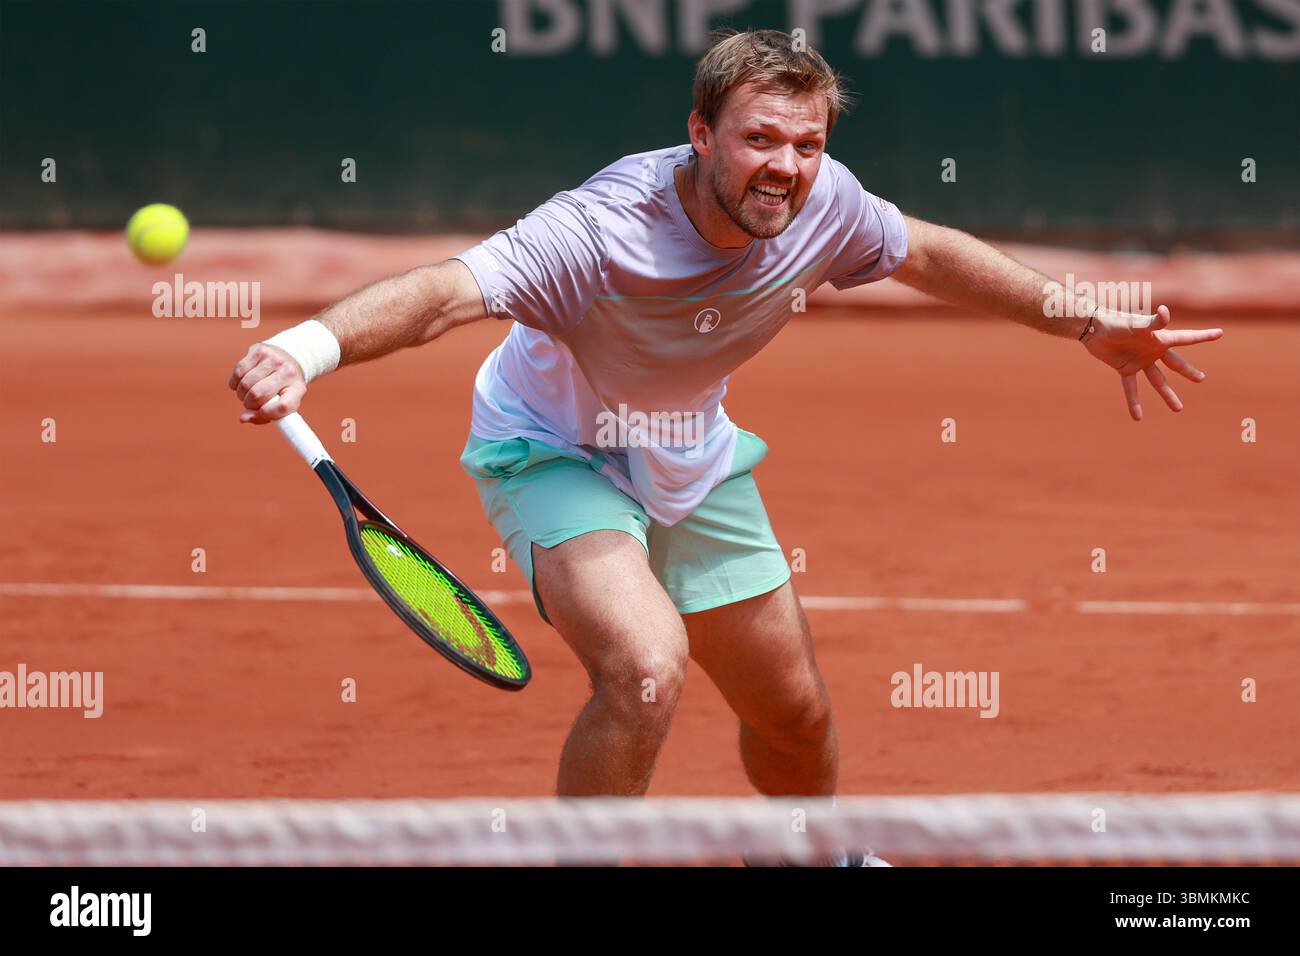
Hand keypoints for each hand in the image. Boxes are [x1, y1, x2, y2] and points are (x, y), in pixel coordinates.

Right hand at [228, 343, 305, 423]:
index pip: (284, 406)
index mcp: (298, 389)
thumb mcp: (281, 403)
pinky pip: (239, 371)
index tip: (261, 412)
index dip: (268, 414)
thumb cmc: (282, 387)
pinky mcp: (259, 350)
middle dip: (249, 404)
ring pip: (245, 384)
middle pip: (258, 395)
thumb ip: (263, 416)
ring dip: (241, 394)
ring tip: (247, 393)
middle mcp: (288, 372)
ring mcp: (274, 359)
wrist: (289, 357)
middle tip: (251, 403)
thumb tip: (243, 418)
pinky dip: (235, 382)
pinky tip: (241, 383)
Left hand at [1081, 305, 1222, 420]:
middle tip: (1201, 379)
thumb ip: (1154, 322)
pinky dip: (1134, 402)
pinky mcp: (1125, 368)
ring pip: (1157, 380)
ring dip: (1167, 394)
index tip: (1220, 333)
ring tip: (1178, 409)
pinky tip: (1138, 417)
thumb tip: (1165, 312)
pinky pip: (1132, 388)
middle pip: (1175, 364)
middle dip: (1188, 371)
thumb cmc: (1117, 323)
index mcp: (1160, 338)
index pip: (1187, 338)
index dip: (1203, 336)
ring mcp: (1140, 361)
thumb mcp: (1137, 324)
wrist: (1093, 329)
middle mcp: (1153, 350)